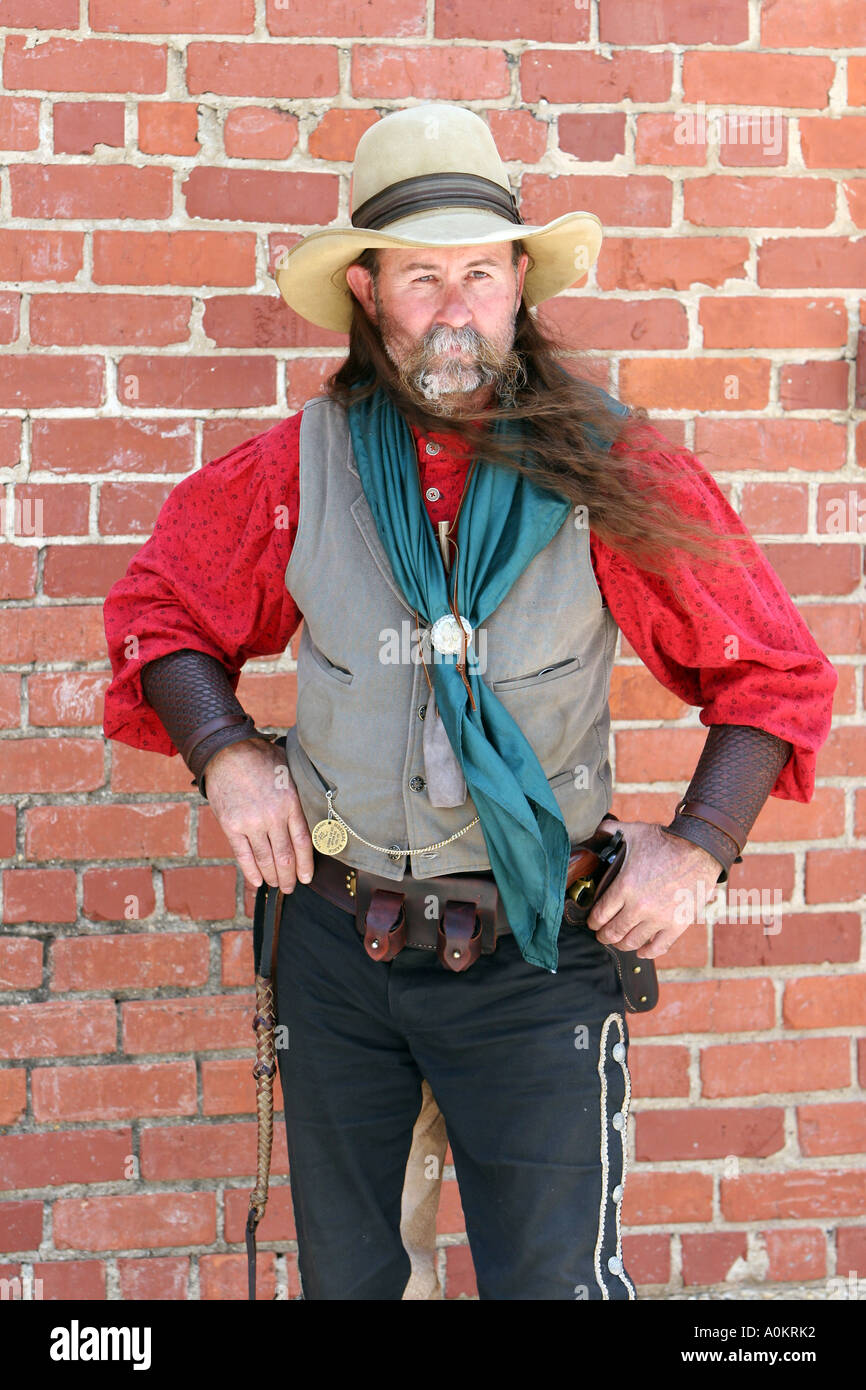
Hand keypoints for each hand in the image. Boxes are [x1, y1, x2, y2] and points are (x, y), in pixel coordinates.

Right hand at [203, 737, 314, 894]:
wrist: (228, 751)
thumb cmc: (261, 759)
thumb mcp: (289, 772)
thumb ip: (299, 796)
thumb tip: (314, 815)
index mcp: (291, 803)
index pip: (303, 842)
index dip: (306, 864)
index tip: (307, 878)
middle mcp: (273, 816)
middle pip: (285, 856)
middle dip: (290, 876)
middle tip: (292, 887)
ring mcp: (251, 822)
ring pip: (266, 859)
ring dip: (273, 876)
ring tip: (277, 885)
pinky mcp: (231, 825)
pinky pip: (243, 855)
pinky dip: (251, 871)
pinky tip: (257, 882)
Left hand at [585, 817, 720, 959]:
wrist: (700, 850)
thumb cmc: (666, 841)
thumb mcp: (633, 832)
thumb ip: (609, 832)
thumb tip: (594, 831)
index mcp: (625, 887)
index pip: (600, 915)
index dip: (593, 921)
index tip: (593, 922)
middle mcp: (639, 907)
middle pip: (613, 932)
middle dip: (604, 936)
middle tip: (602, 935)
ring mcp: (659, 918)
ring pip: (633, 942)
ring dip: (622, 944)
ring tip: (619, 941)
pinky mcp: (677, 924)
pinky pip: (659, 947)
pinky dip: (647, 952)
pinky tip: (641, 951)